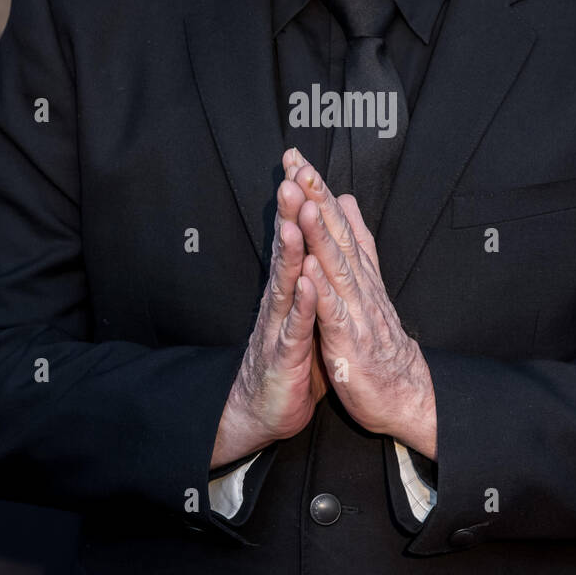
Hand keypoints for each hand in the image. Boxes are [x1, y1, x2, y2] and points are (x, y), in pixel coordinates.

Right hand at [211, 175, 325, 467]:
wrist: (264, 410)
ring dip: (291, 250)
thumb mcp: (302, 310)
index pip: (294, 236)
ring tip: (295, 218)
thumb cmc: (288, 358)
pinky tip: (308, 282)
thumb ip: (307, 274)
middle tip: (291, 176)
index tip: (300, 165)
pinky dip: (303, 304)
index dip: (298, 202)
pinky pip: (296, 327)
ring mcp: (280, 326)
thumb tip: (312, 238)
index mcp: (290, 288)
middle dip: (289, 213)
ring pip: (286, 281)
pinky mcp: (284, 355)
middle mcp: (281, 300)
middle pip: (286, 249)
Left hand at [284, 150, 436, 457]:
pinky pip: (333, 315)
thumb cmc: (379, 340)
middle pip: (338, 236)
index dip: (319, 189)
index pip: (338, 223)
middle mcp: (360, 286)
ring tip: (306, 204)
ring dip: (321, 235)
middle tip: (301, 165)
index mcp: (359, 273)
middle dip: (318, 199)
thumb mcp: (367, 285)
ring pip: (337, 268)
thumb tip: (347, 200)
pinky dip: (320, 292)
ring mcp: (357, 313)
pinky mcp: (350, 343)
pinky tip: (308, 271)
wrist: (403, 393)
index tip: (299, 158)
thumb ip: (357, 242)